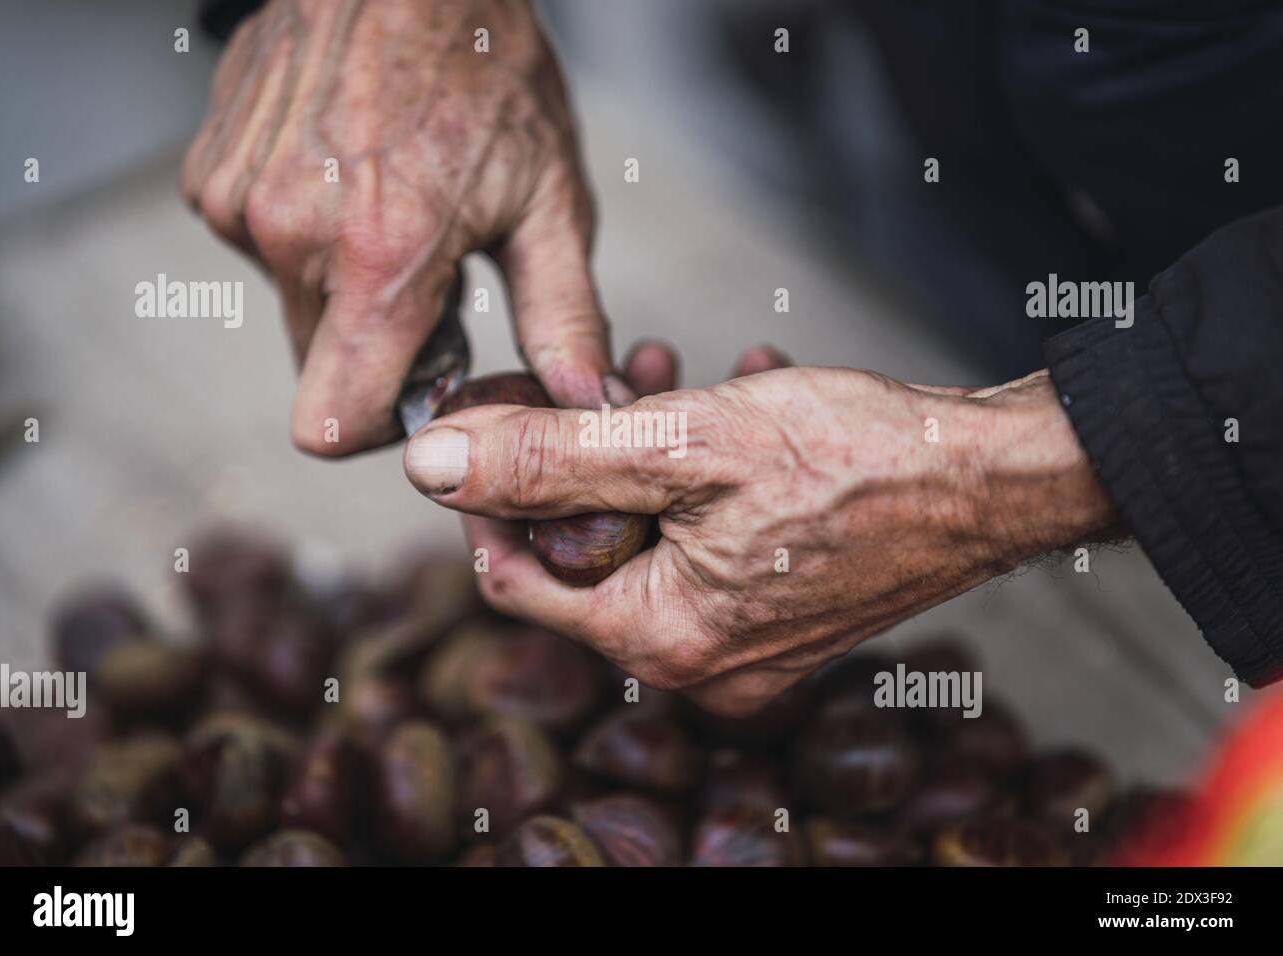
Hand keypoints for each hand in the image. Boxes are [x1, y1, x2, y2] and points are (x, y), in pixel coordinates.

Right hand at [182, 0, 616, 454]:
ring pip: (293, 304)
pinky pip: (260, 248)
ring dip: (342, 284)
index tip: (423, 386)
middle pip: (318, 367)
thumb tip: (582, 404)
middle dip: (376, 345)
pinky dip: (306, 233)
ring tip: (395, 206)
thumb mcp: (550, 199)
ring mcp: (237, 202)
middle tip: (432, 276)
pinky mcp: (209, 176)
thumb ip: (563, 316)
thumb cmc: (486, 66)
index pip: (333, 422)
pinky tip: (351, 175)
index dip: (381, 425)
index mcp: (377, 257)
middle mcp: (289, 236)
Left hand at [402, 352, 1121, 715]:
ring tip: (667, 369)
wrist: (995, 478)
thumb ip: (549, 458)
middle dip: (582, 456)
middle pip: (584, 556)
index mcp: (662, 638)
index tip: (499, 416)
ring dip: (643, 452)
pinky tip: (728, 400)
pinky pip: (705, 545)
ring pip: (647, 539)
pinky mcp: (781, 616)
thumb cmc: (858, 455)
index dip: (490, 494)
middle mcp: (700, 664)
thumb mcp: (682, 441)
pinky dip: (700, 476)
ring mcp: (745, 646)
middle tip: (601, 377)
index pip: (513, 578)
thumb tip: (433, 464)